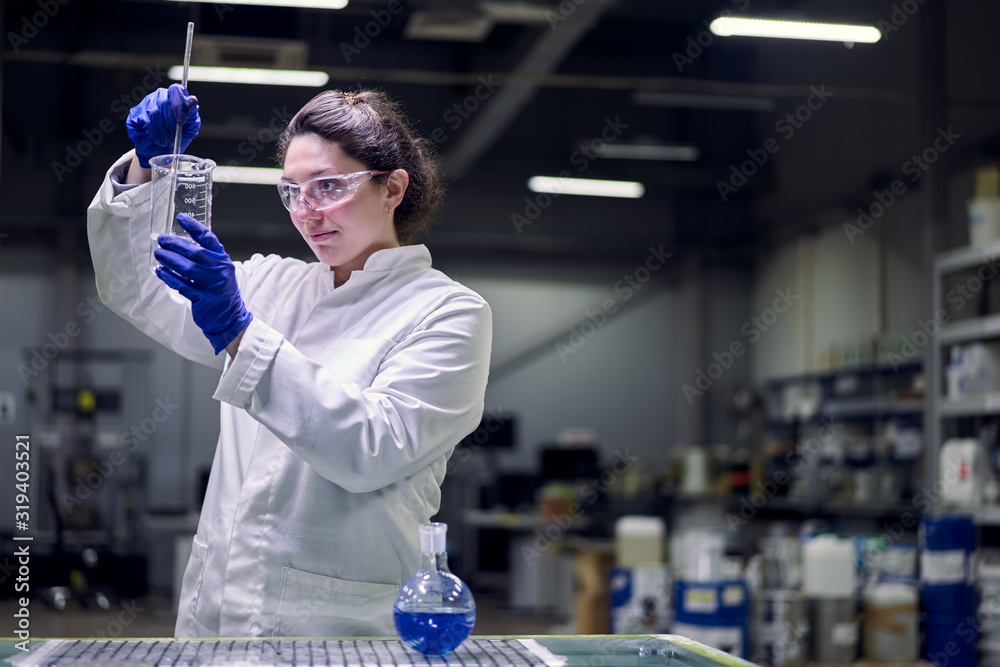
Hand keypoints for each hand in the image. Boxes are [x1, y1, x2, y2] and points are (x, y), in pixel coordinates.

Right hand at [126, 84, 200, 167]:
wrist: (160, 151)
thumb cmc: (177, 138)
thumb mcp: (190, 128)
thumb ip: (192, 114)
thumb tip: (192, 100)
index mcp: (174, 96)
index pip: (176, 89)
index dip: (179, 104)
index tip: (181, 121)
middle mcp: (160, 96)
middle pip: (164, 101)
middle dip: (170, 122)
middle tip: (173, 137)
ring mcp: (146, 102)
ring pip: (154, 111)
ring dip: (161, 130)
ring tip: (165, 141)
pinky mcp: (135, 113)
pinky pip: (143, 119)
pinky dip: (151, 131)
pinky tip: (155, 138)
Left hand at [154, 214, 252, 354]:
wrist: (230, 316)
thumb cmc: (220, 291)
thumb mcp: (220, 270)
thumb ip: (206, 257)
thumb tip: (179, 244)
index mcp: (222, 260)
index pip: (208, 239)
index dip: (194, 227)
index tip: (181, 218)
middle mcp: (219, 270)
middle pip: (195, 253)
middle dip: (175, 244)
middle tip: (161, 240)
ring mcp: (212, 285)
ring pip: (187, 269)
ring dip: (170, 260)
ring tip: (158, 254)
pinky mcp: (203, 298)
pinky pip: (182, 285)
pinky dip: (169, 278)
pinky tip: (160, 272)